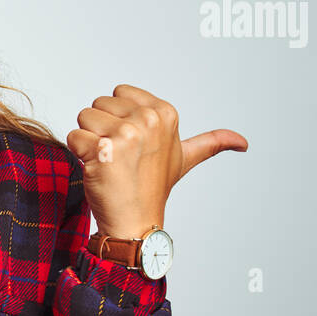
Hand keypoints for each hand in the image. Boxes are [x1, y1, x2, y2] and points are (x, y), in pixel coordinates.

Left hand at [66, 84, 247, 238]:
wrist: (135, 221)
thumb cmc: (152, 188)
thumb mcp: (185, 159)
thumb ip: (211, 144)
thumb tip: (243, 143)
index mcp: (164, 113)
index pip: (118, 93)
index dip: (117, 118)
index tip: (131, 144)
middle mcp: (148, 120)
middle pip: (98, 104)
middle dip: (101, 129)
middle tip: (118, 156)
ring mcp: (126, 135)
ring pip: (84, 118)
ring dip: (88, 141)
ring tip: (108, 163)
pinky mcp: (102, 150)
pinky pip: (73, 137)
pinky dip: (78, 155)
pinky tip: (96, 170)